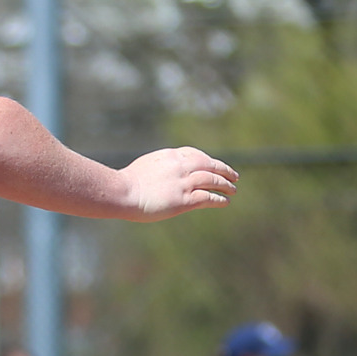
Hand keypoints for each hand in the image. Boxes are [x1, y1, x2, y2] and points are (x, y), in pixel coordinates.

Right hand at [117, 147, 236, 221]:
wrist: (122, 192)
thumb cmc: (126, 183)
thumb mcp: (146, 166)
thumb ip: (160, 167)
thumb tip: (164, 174)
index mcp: (170, 156)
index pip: (195, 154)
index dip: (208, 160)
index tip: (214, 165)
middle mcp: (180, 166)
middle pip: (209, 164)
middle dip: (223, 169)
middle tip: (234, 175)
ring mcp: (183, 182)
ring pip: (213, 180)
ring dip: (226, 184)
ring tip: (233, 189)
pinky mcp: (184, 199)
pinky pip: (208, 197)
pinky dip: (219, 198)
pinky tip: (226, 201)